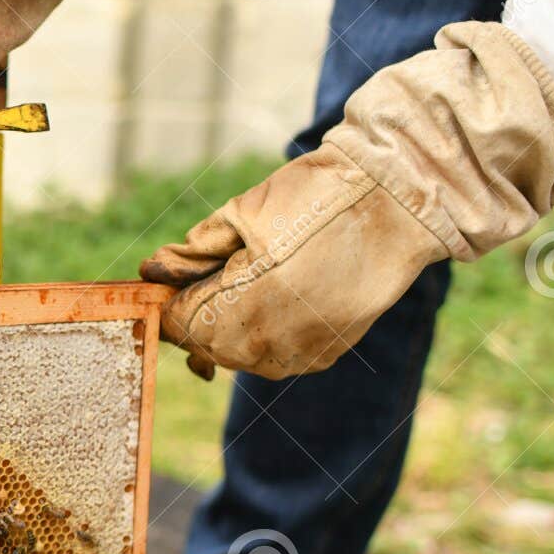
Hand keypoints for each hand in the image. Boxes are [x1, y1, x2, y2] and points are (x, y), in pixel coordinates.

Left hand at [140, 22, 553, 379]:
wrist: (399, 203)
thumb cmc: (317, 197)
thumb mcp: (242, 212)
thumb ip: (193, 250)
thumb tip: (154, 270)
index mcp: (240, 308)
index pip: (178, 325)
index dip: (169, 300)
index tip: (169, 279)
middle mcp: (267, 345)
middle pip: (205, 346)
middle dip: (199, 313)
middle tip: (215, 270)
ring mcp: (297, 356)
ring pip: (238, 356)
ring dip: (231, 326)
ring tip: (253, 278)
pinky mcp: (323, 356)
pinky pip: (274, 356)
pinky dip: (265, 333)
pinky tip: (281, 296)